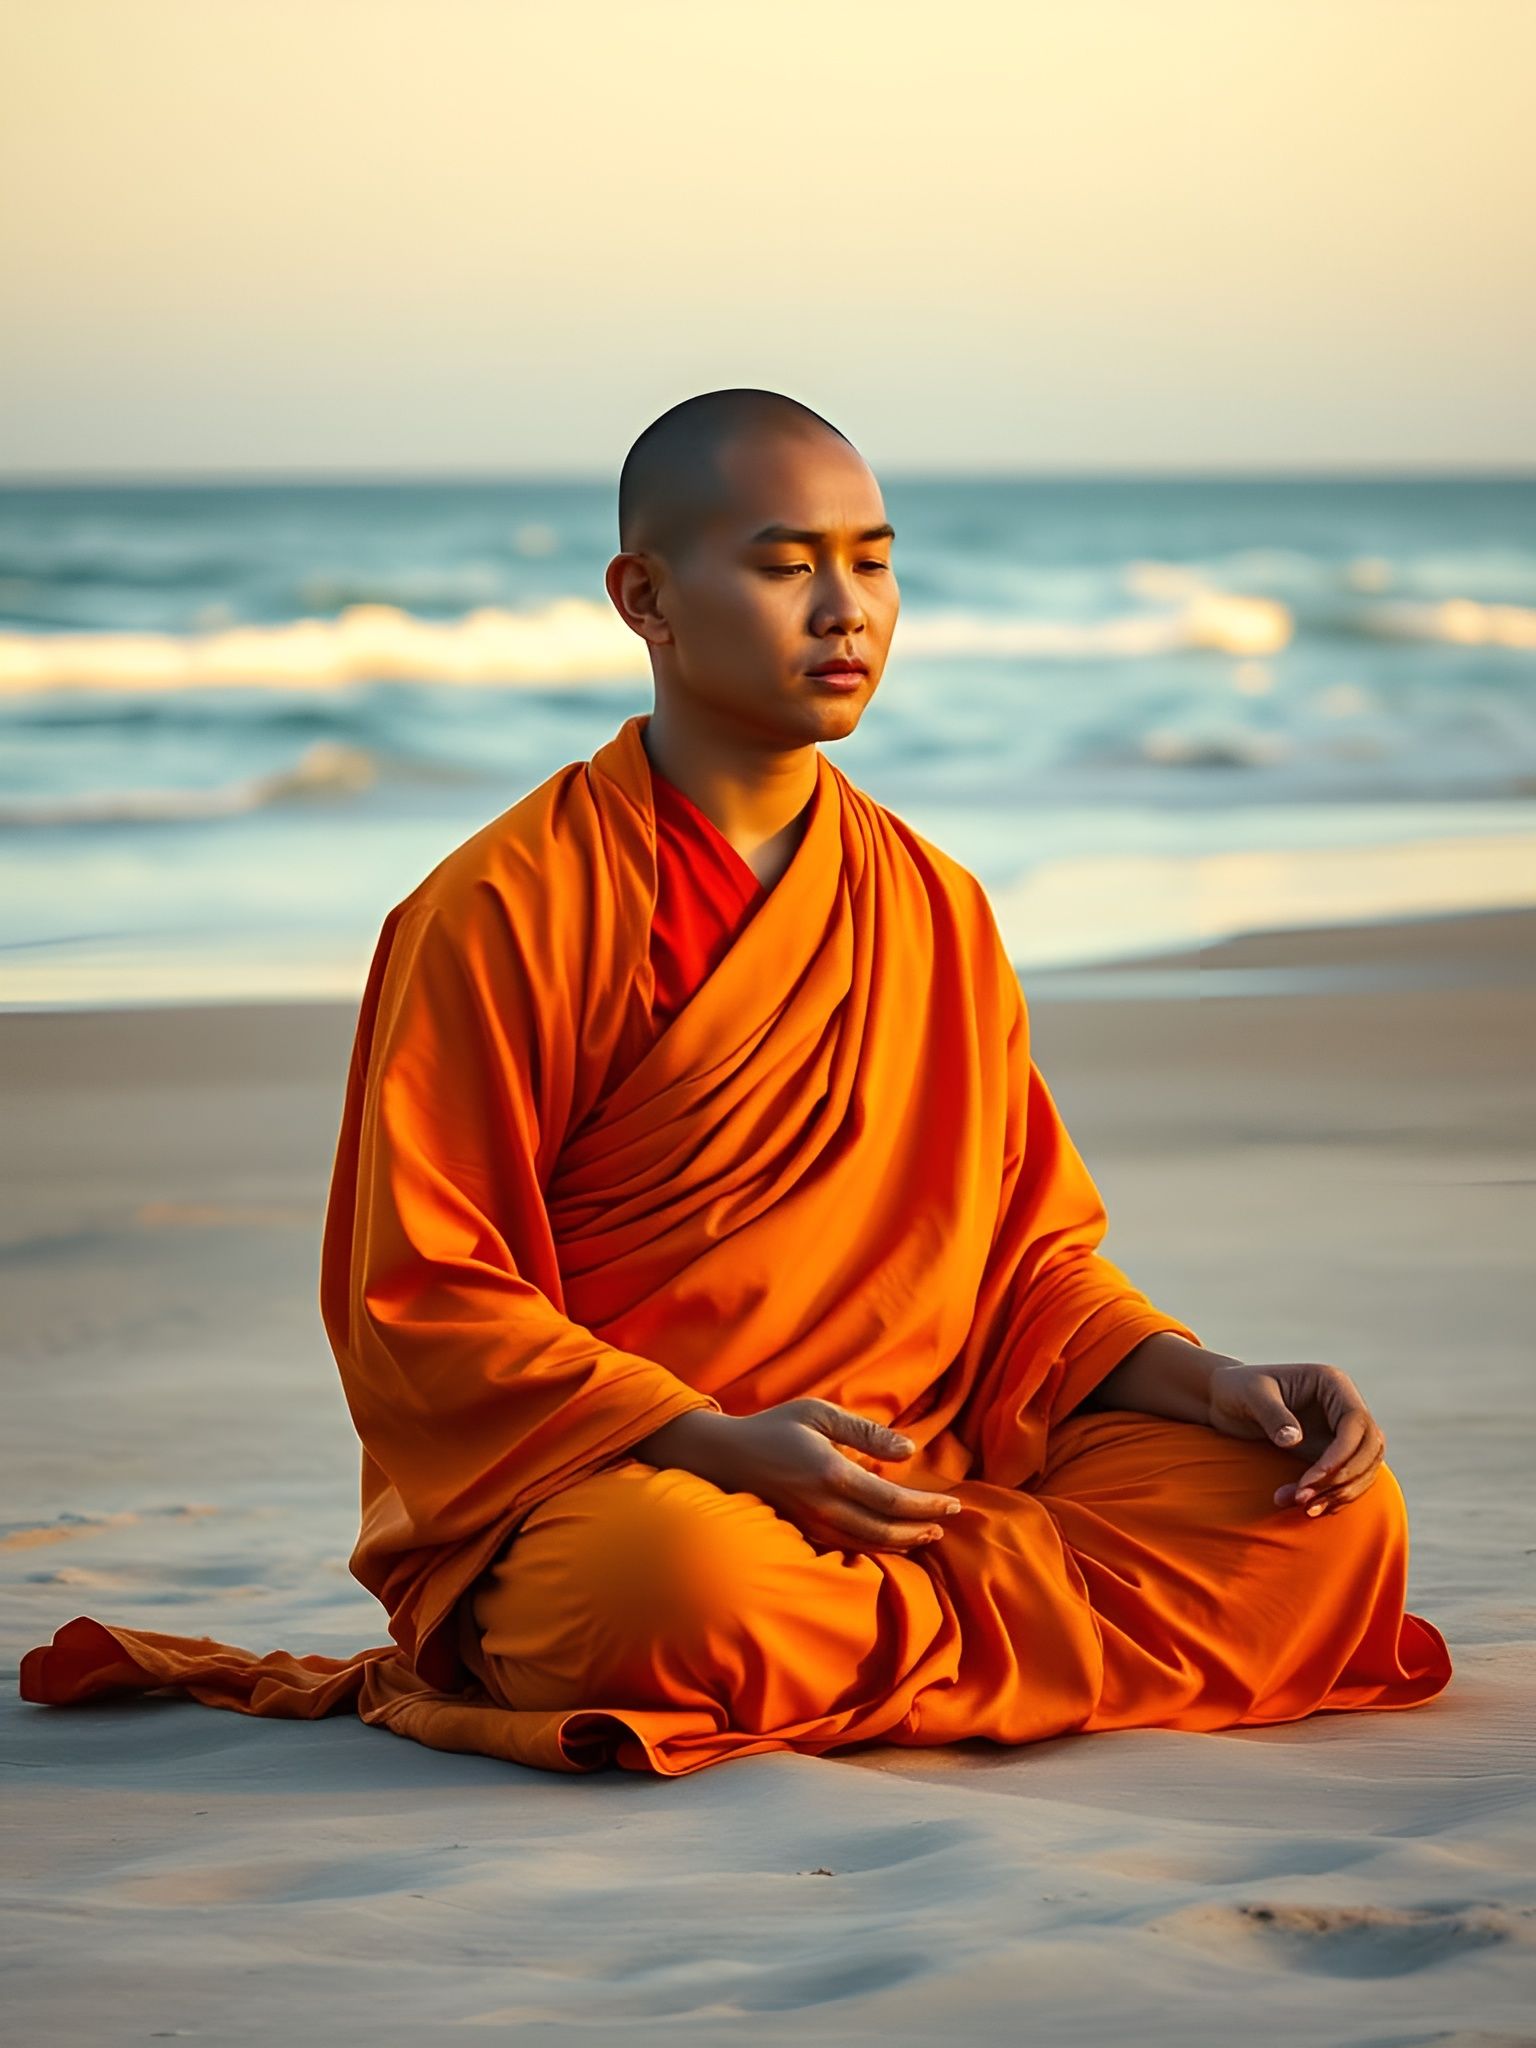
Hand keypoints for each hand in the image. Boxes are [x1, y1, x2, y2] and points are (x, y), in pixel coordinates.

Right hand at [629, 1399, 964, 1554]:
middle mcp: (825, 1507)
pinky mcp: (803, 1534)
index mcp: (833, 1473)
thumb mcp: (819, 1414)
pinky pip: (847, 1549)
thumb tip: (909, 1451)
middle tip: (947, 1522)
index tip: (953, 1505)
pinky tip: (889, 1542)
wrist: (723, 1457)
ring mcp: (813, 1526)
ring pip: (868, 1545)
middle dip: (922, 1528)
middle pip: (886, 1530)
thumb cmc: (774, 1427)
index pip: (892, 1500)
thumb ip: (866, 1433)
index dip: (926, 1506)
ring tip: (926, 1536)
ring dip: (903, 1543)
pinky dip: (876, 1549)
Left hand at [1207, 1359, 1386, 1516]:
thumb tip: (1295, 1440)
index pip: (1356, 1422)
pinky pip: (1348, 1479)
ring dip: (1339, 1493)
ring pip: (1364, 1468)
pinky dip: (1334, 1497)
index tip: (1311, 1480)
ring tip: (1302, 1507)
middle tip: (1304, 1500)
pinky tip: (1309, 1508)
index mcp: (1332, 1383)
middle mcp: (1344, 1405)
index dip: (1340, 1455)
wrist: (1226, 1400)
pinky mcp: (1333, 1452)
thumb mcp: (1250, 1395)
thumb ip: (1272, 1414)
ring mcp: (1342, 1431)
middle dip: (1342, 1479)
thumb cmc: (1238, 1389)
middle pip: (1369, 1449)